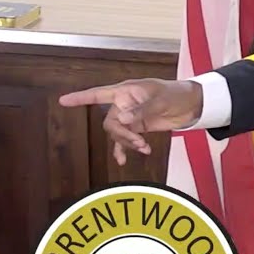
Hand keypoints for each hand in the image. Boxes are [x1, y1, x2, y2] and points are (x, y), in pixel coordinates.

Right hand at [58, 78, 202, 165]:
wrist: (190, 105)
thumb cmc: (174, 94)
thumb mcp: (159, 100)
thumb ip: (140, 110)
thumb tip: (122, 119)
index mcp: (125, 92)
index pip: (99, 94)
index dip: (81, 98)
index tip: (63, 101)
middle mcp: (123, 105)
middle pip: (110, 123)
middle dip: (122, 135)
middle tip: (139, 142)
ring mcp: (130, 118)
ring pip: (117, 134)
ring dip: (127, 143)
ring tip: (144, 148)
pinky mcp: (137, 128)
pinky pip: (124, 141)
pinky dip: (124, 150)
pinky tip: (122, 161)